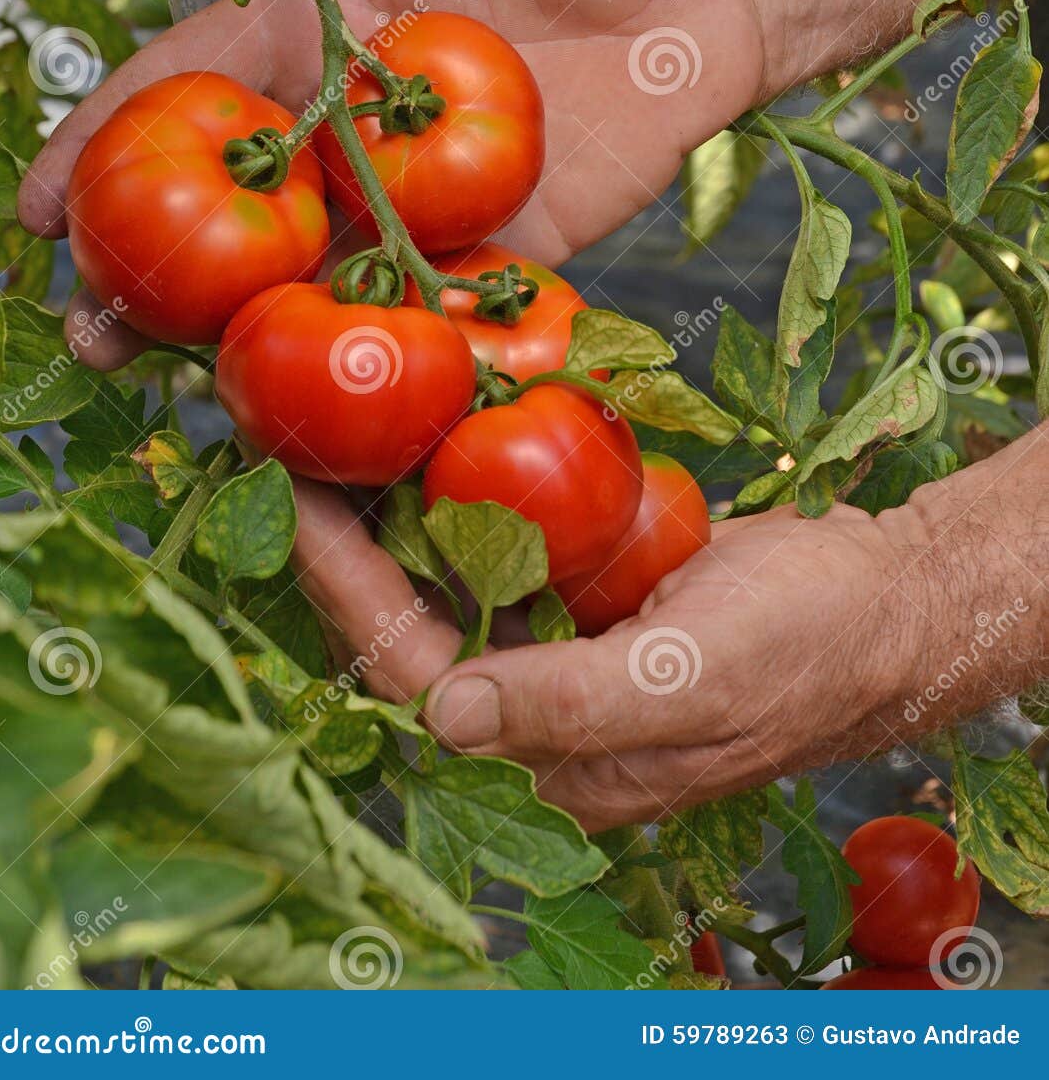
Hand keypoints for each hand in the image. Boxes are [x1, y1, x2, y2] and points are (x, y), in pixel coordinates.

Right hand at [18, 0, 766, 362]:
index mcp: (320, 22)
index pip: (193, 84)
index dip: (111, 140)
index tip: (37, 206)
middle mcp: (354, 117)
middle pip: (235, 200)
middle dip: (156, 263)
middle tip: (86, 326)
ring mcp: (422, 190)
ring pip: (313, 269)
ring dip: (243, 328)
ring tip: (171, 386)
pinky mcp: (500, 243)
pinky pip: (426, 304)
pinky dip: (376, 354)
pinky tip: (323, 408)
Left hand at [294, 437, 1048, 831]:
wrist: (891, 600)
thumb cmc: (808, 646)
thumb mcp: (691, 678)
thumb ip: (568, 703)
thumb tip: (442, 713)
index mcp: (555, 759)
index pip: (413, 678)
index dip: (349, 593)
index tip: (303, 499)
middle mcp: (542, 716)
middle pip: (414, 629)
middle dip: (351, 548)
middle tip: (300, 449)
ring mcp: (563, 653)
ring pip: (450, 586)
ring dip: (398, 515)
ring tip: (348, 433)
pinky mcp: (587, 603)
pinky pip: (503, 553)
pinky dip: (466, 500)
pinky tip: (438, 440)